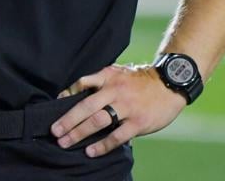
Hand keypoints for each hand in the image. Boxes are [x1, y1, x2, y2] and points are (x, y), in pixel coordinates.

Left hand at [51, 64, 185, 156]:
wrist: (170, 83)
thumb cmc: (140, 81)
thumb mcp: (118, 73)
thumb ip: (99, 81)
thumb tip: (74, 93)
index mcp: (108, 77)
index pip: (82, 84)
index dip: (67, 94)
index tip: (54, 104)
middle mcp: (115, 91)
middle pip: (85, 107)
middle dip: (68, 120)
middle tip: (54, 131)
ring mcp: (126, 107)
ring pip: (97, 121)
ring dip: (79, 133)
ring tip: (65, 142)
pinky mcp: (138, 122)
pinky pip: (116, 136)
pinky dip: (102, 145)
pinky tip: (90, 151)